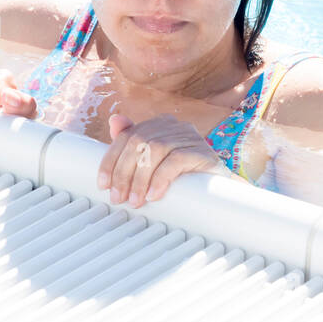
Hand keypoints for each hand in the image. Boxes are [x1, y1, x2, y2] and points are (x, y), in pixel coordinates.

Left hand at [97, 113, 233, 206]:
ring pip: (154, 149)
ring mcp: (190, 137)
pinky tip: (155, 195)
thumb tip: (113, 121)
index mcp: (158, 125)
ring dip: (140, 178)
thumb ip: (133, 144)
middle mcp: (173, 126)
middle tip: (118, 198)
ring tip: (135, 200)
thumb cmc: (182, 177)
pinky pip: (176, 160)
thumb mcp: (153, 164)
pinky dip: (161, 178)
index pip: (127, 136)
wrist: (220, 191)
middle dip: (123, 172)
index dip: (111, 159)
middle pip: (138, 142)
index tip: (103, 184)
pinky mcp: (203, 153)